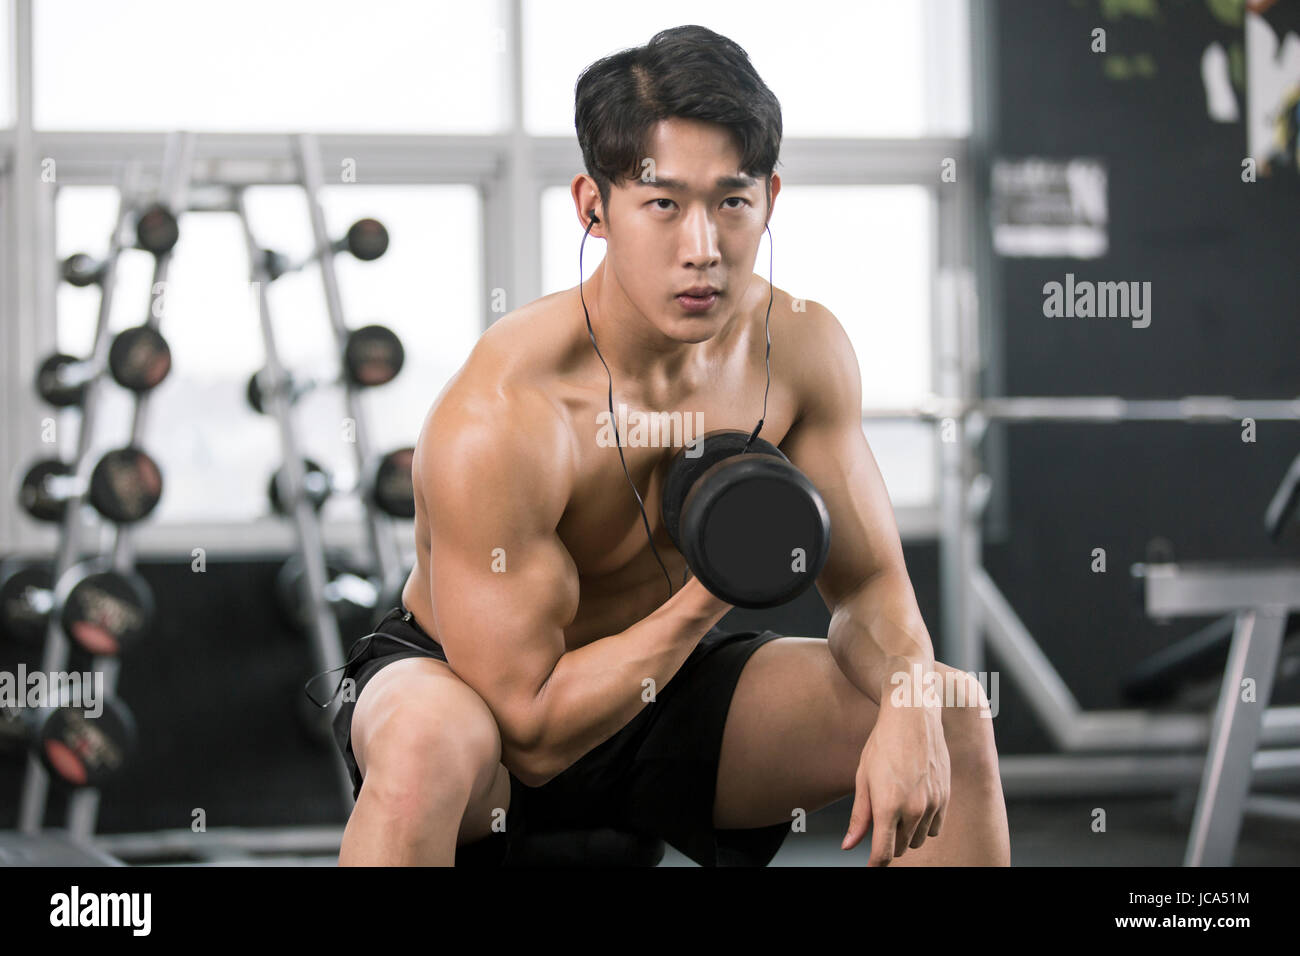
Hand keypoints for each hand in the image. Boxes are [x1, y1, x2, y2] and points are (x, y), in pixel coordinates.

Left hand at [841, 696, 949, 864]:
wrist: (913, 716)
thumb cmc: (883, 743)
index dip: (875, 864)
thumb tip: (849, 846)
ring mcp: (933, 803)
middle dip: (889, 843)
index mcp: (888, 805)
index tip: (871, 866)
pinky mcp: (945, 797)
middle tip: (880, 821)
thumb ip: (859, 816)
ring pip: (919, 840)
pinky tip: (914, 806)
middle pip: (901, 849)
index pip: (884, 853)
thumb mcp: (863, 778)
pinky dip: (924, 825)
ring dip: (907, 835)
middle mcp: (914, 809)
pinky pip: (935, 828)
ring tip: (897, 809)